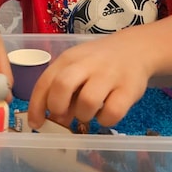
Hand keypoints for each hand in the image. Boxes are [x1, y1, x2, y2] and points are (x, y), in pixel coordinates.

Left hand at [26, 34, 150, 128]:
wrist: (136, 48)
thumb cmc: (99, 63)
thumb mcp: (77, 68)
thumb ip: (64, 91)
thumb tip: (54, 120)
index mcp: (68, 59)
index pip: (45, 82)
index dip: (36, 106)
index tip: (36, 123)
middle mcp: (87, 64)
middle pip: (62, 86)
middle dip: (58, 107)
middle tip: (64, 116)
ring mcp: (109, 75)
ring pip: (87, 102)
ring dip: (83, 115)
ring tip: (88, 113)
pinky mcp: (129, 89)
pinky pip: (112, 112)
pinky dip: (105, 120)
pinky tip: (106, 114)